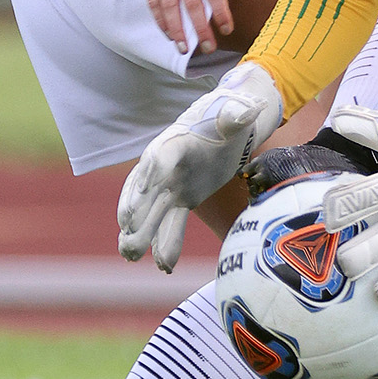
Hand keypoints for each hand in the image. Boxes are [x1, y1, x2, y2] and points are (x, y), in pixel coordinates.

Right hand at [118, 64, 284, 270]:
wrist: (226, 128)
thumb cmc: (228, 117)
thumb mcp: (233, 113)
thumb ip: (236, 115)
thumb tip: (248, 112)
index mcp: (174, 142)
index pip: (159, 160)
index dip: (151, 176)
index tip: (143, 194)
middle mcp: (164, 166)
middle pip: (148, 192)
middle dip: (137, 213)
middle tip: (129, 235)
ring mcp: (170, 186)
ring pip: (152, 213)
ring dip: (141, 234)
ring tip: (130, 256)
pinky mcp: (180, 200)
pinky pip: (169, 223)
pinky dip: (165, 243)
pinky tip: (163, 266)